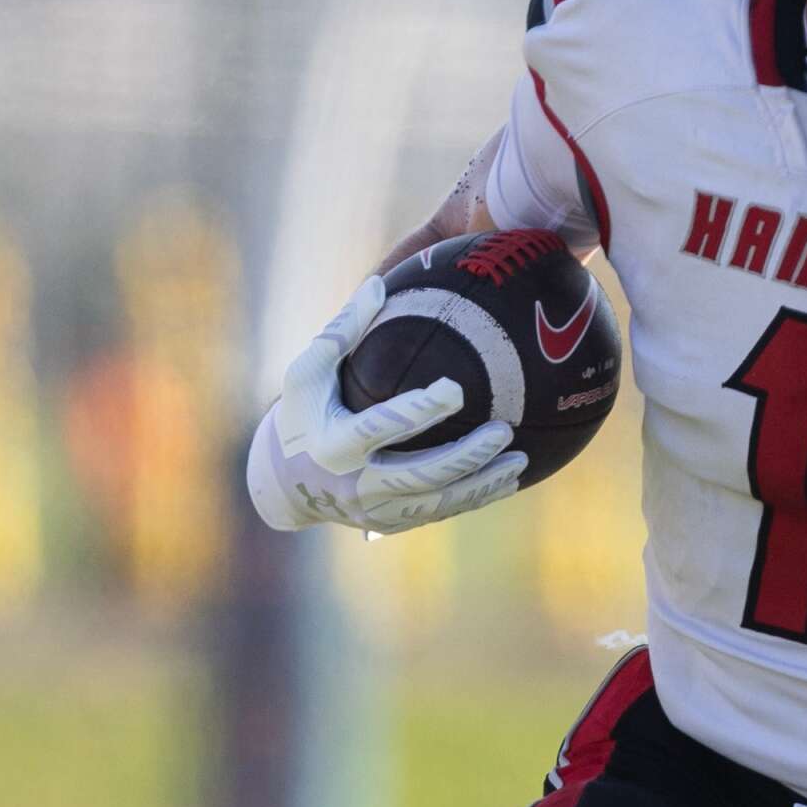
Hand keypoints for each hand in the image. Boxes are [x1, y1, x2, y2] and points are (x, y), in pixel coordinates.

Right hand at [243, 277, 526, 535]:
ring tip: (521, 460)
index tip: (456, 389)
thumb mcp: (307, 372)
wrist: (286, 484)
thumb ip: (342, 331)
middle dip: (465, 457)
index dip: (419, 411)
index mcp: (335, 444)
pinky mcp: (393, 523)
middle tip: (504, 431)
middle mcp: (356, 484)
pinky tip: (510, 479)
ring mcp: (376, 510)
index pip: (382, 427)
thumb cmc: (302, 412)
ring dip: (482, 483)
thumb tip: (380, 283)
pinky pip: (441, 511)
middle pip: (420, 475)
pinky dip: (476, 497)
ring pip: (438, 501)